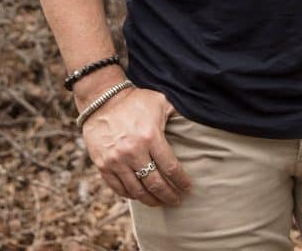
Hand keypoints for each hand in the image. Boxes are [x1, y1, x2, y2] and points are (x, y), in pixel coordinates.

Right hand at [79, 85, 191, 207]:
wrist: (102, 100)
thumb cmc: (136, 101)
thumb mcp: (161, 101)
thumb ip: (178, 113)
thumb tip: (199, 118)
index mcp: (150, 137)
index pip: (170, 167)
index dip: (181, 181)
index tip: (188, 188)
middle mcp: (133, 152)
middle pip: (155, 183)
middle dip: (168, 195)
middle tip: (177, 201)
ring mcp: (116, 161)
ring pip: (137, 190)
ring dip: (151, 200)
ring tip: (160, 202)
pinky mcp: (103, 165)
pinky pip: (118, 188)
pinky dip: (130, 195)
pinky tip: (140, 196)